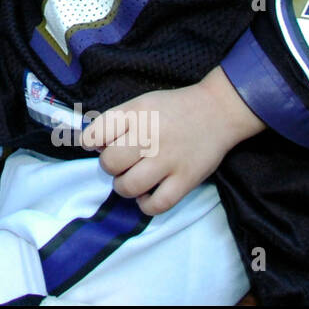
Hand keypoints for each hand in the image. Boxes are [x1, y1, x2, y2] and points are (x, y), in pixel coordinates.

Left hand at [81, 67, 263, 214]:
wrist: (217, 110)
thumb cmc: (173, 109)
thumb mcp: (140, 103)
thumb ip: (115, 121)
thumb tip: (91, 144)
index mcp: (136, 114)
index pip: (96, 133)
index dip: (90, 142)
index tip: (97, 145)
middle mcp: (150, 137)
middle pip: (110, 163)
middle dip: (109, 166)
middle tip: (121, 162)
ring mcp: (168, 160)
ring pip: (129, 186)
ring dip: (123, 187)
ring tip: (131, 180)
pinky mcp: (186, 179)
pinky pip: (157, 204)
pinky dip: (146, 205)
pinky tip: (147, 195)